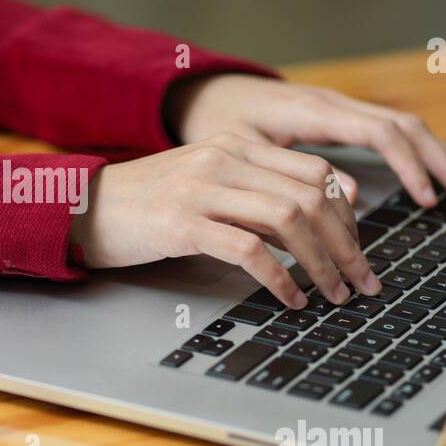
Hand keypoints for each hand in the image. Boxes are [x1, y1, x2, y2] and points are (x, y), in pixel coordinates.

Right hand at [69, 134, 383, 308]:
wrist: (83, 207)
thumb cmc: (148, 204)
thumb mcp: (208, 185)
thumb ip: (257, 194)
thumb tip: (318, 221)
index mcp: (237, 145)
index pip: (316, 172)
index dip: (348, 215)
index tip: (357, 251)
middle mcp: (225, 158)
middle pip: (312, 196)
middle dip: (348, 245)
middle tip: (362, 281)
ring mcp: (203, 188)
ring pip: (290, 219)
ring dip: (323, 263)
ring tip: (334, 294)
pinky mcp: (182, 222)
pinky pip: (249, 250)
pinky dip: (281, 279)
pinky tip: (291, 300)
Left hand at [164, 74, 445, 207]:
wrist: (204, 90)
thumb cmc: (218, 120)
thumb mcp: (245, 150)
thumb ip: (291, 171)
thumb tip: (350, 197)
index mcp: (317, 111)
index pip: (382, 133)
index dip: (411, 166)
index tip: (430, 200)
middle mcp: (338, 104)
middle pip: (408, 128)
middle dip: (445, 162)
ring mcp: (343, 109)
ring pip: (408, 127)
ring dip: (443, 157)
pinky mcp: (341, 118)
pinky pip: (393, 132)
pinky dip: (422, 153)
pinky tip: (442, 173)